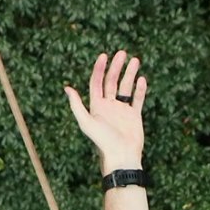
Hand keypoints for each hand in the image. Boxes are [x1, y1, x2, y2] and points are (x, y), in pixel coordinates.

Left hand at [64, 49, 145, 170]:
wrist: (121, 156)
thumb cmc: (103, 141)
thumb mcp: (87, 122)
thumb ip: (76, 105)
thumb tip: (67, 88)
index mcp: (96, 106)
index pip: (97, 82)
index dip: (99, 68)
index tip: (104, 55)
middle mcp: (109, 106)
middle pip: (112, 81)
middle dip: (116, 67)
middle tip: (122, 53)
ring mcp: (122, 111)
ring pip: (126, 87)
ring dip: (130, 74)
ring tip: (136, 60)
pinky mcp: (134, 116)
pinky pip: (137, 100)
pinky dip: (140, 90)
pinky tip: (142, 79)